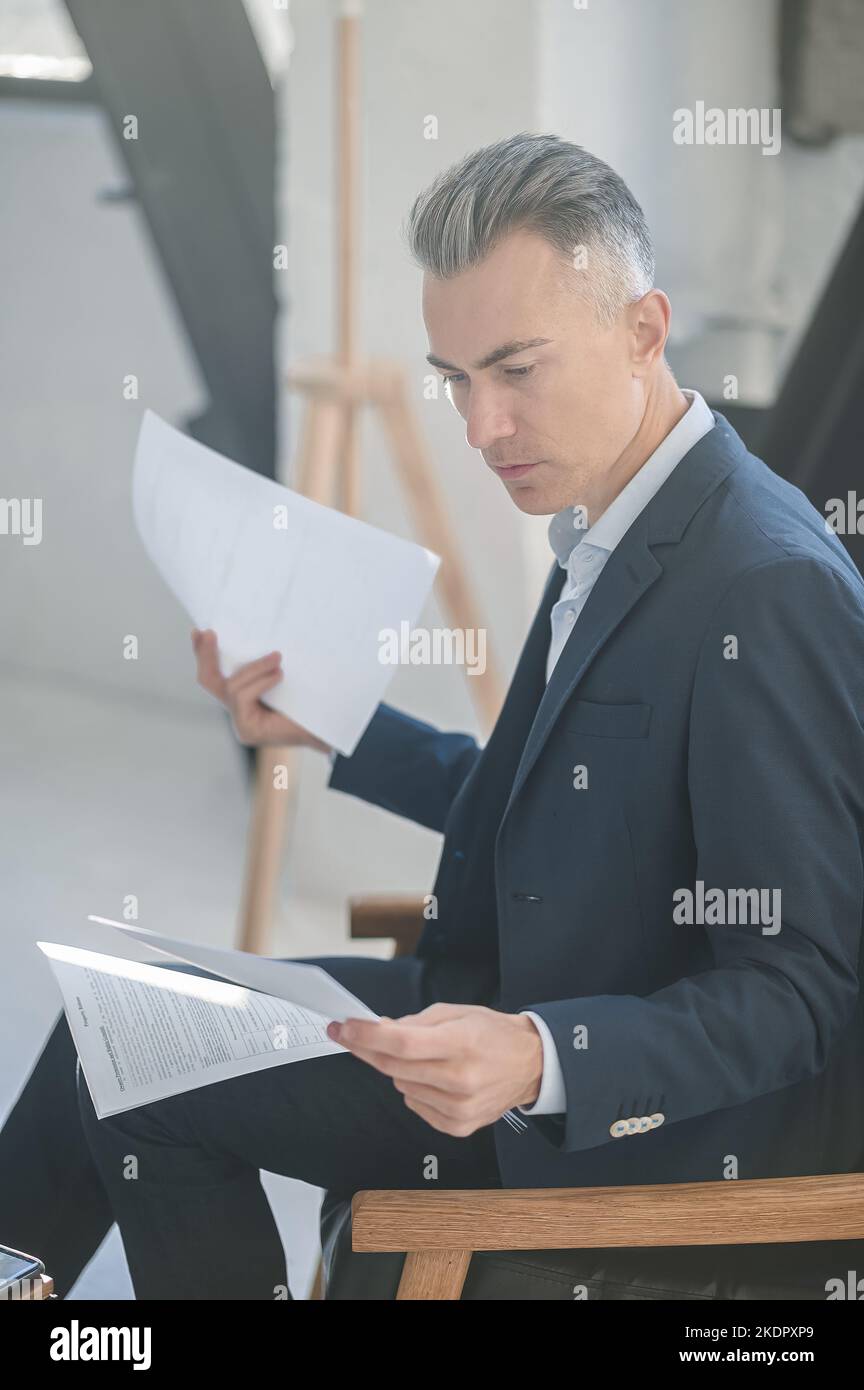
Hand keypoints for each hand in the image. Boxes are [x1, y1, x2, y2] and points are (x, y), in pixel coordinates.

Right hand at [192, 628, 332, 753]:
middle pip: (209, 681)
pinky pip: (242, 697)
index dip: (204, 654)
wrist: (332, 727)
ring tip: (277, 658)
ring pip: (231, 687)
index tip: (200, 631)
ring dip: (254, 668)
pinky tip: (279, 675)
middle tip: (209, 633)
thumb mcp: (287, 674)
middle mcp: (239, 712)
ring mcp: (241, 724)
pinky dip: (260, 682)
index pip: (216, 676)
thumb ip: (269, 663)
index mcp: (246, 698)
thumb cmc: (314, 700)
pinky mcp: (247, 731)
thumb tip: (262, 633)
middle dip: (206, 655)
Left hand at [327, 1003, 543, 1135]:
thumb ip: (415, 1023)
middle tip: (349, 1034)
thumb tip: (377, 1030)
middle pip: (394, 1066)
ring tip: (422, 1057)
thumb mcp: (457, 1013)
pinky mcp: (458, 1126)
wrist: (530, 1066)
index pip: (401, 1043)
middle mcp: (460, 1079)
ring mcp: (459, 1107)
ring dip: (398, 1068)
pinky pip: (414, 1104)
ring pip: (401, 1085)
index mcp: (462, 1043)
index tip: (343, 1027)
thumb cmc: (493, 1034)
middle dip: (365, 1048)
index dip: (366, 1036)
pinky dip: (413, 1088)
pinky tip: (433, 1077)